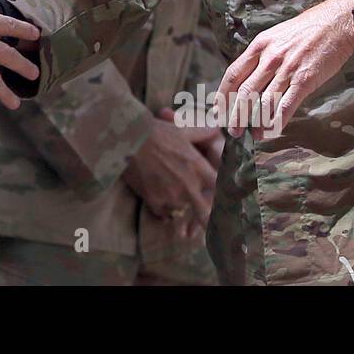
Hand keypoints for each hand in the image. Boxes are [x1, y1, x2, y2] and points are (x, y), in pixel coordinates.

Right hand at [122, 113, 219, 239]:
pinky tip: (161, 206)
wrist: (129, 140)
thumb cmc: (156, 132)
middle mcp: (188, 185)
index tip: (224, 203)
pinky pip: (164, 214)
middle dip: (207, 218)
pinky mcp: (154, 201)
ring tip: (178, 210)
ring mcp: (172, 195)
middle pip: (205, 211)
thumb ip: (202, 131)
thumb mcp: (182, 129)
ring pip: (183, 211)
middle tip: (209, 226)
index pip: (219, 188)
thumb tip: (216, 127)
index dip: (222, 196)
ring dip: (181, 209)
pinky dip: (163, 211)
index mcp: (198, 167)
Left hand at [215, 0, 353, 139]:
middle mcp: (269, 58)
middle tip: (233, 130)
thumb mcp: (276, 35)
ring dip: (255, 122)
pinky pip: (285, 106)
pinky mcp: (304, 80)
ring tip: (253, 135)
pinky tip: (270, 132)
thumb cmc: (306, 30)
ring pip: (263, 102)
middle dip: (236, 115)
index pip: (233, 75)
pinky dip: (276, 122)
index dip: (223, 96)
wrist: (336, 23)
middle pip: (244, 92)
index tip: (218, 111)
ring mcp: (286, 70)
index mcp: (259, 46)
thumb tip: (249, 77)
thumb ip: (261, 55)